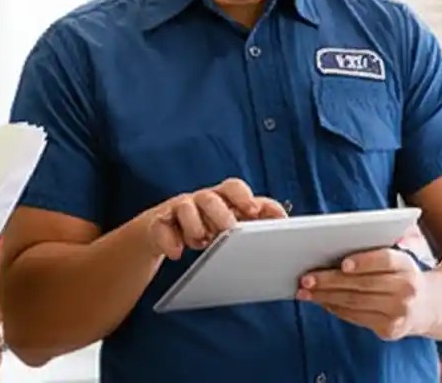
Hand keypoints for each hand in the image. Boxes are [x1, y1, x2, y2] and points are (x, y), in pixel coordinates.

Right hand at [145, 177, 287, 259]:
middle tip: (229, 229)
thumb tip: (282, 219)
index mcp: (221, 199)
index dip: (245, 197)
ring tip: (202, 242)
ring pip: (186, 206)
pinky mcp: (159, 223)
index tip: (255, 210)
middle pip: (211, 197)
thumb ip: (255, 219)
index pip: (234, 188)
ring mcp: (178, 209)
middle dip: (221, 212)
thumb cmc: (204, 226)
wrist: (163, 233)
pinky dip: (169, 241)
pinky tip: (177, 253)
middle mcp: (200, 200)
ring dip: (195, 225)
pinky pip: (161, 227)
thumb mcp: (230, 224)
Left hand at [296, 247, 435, 340]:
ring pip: (355, 303)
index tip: (342, 264)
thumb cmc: (401, 276)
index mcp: (406, 264)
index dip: (364, 262)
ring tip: (305, 293)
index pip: (385, 260)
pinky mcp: (390, 330)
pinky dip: (336, 309)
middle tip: (305, 279)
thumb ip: (373, 254)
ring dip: (325, 297)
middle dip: (330, 282)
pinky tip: (322, 302)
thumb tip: (330, 253)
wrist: (427, 306)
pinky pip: (356, 317)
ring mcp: (399, 312)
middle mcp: (406, 289)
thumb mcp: (396, 260)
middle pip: (363, 284)